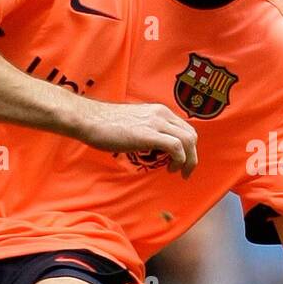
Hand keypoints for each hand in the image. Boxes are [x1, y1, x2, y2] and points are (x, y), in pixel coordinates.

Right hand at [67, 97, 198, 176]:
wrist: (90, 120)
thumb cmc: (104, 125)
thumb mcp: (132, 124)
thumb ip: (145, 130)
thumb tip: (149, 145)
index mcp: (158, 111)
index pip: (185, 128)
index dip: (188, 147)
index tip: (181, 161)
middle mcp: (161, 114)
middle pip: (191, 134)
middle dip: (192, 156)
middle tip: (184, 171)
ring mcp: (156, 123)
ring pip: (188, 141)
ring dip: (188, 160)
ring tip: (178, 172)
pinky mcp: (149, 135)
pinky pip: (176, 147)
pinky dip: (179, 160)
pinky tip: (170, 168)